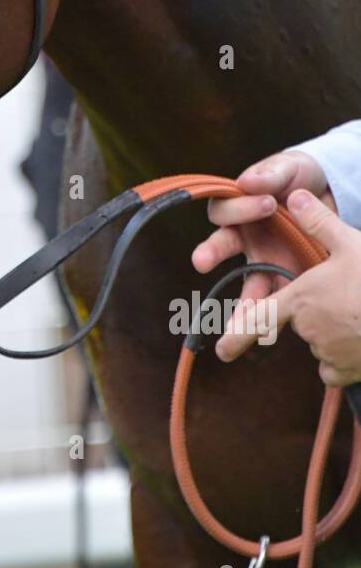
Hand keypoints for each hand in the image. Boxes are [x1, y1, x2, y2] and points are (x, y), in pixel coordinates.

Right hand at [192, 150, 334, 319]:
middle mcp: (245, 238)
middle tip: (200, 262)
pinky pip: (277, 301)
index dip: (241, 209)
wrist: (326, 198)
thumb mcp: (287, 168)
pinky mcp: (286, 280)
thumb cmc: (297, 177)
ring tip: (238, 324)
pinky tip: (272, 330)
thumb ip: (270, 173)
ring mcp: (264, 262)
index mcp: (239, 209)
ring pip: (247, 286)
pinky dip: (274, 317)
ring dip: (241, 305)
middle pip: (221, 247)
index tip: (267, 203)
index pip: (225, 211)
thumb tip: (246, 182)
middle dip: (211, 254)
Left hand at [213, 190, 360, 386]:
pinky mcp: (347, 371)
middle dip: (315, 312)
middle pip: (300, 322)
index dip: (237, 336)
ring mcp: (328, 352)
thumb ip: (320, 222)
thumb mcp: (350, 243)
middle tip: (345, 297)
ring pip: (320, 342)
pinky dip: (343, 357)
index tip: (221, 352)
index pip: (260, 319)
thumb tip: (294, 196)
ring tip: (357, 313)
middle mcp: (308, 328)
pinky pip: (335, 367)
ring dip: (332, 332)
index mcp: (301, 297)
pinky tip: (359, 340)